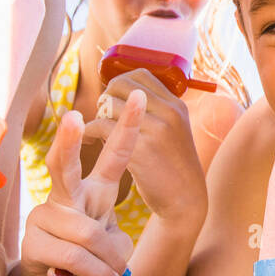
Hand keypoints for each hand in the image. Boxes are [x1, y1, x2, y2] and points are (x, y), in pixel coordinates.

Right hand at [17, 93, 143, 275]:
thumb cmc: (86, 260)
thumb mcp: (111, 248)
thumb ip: (113, 246)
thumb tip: (104, 264)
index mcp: (93, 190)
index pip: (113, 154)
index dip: (126, 126)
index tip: (139, 96)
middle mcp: (65, 196)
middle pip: (65, 165)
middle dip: (69, 140)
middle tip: (74, 115)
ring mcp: (45, 216)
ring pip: (87, 234)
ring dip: (106, 262)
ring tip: (108, 275)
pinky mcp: (32, 242)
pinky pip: (75, 258)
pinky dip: (93, 275)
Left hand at [83, 69, 205, 222]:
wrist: (186, 201)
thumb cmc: (172, 167)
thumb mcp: (174, 132)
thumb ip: (156, 111)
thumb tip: (121, 94)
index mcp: (176, 105)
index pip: (140, 74)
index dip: (120, 83)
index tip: (113, 99)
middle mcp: (168, 113)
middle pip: (121, 85)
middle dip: (105, 97)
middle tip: (102, 116)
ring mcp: (156, 130)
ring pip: (109, 105)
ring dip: (96, 116)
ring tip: (95, 131)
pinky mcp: (140, 150)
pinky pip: (102, 128)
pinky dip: (89, 133)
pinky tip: (88, 141)